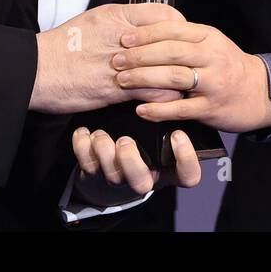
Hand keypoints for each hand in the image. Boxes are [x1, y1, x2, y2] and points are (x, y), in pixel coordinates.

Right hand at [29, 2, 185, 113]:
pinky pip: (154, 92)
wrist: (35, 69)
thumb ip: (119, 23)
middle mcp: (122, 36)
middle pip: (172, 41)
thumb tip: (141, 29)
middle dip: (185, 54)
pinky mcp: (115, 89)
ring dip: (179, 78)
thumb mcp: (92, 22)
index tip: (182, 41)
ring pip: (167, 67)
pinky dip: (165, 98)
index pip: (166, 15)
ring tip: (183, 84)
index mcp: (117, 15)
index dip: (180, 29)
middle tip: (190, 65)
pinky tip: (166, 101)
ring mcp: (120, 62)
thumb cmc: (61, 47)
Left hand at [71, 127, 202, 201]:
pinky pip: (86, 165)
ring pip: (112, 176)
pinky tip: (83, 132)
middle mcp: (143, 176)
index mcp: (166, 169)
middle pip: (141, 183)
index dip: (186, 158)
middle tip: (124, 140)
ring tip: (100, 134)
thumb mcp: (159, 134)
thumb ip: (166, 118)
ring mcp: (117, 178)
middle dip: (130, 161)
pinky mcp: (94, 174)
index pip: (188, 175)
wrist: (106, 172)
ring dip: (104, 152)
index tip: (177, 134)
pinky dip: (82, 147)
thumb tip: (170, 88)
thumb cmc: (143, 144)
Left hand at [111, 20, 270, 132]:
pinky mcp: (212, 108)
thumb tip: (144, 30)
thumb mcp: (211, 43)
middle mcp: (212, 57)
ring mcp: (213, 83)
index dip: (145, 33)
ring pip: (174, 78)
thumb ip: (183, 36)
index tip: (123, 38)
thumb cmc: (227, 66)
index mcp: (208, 37)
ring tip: (122, 81)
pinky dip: (158, 109)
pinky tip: (140, 109)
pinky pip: (180, 109)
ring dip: (144, 79)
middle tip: (116, 60)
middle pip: (170, 52)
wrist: (260, 93)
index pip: (172, 29)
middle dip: (139, 56)